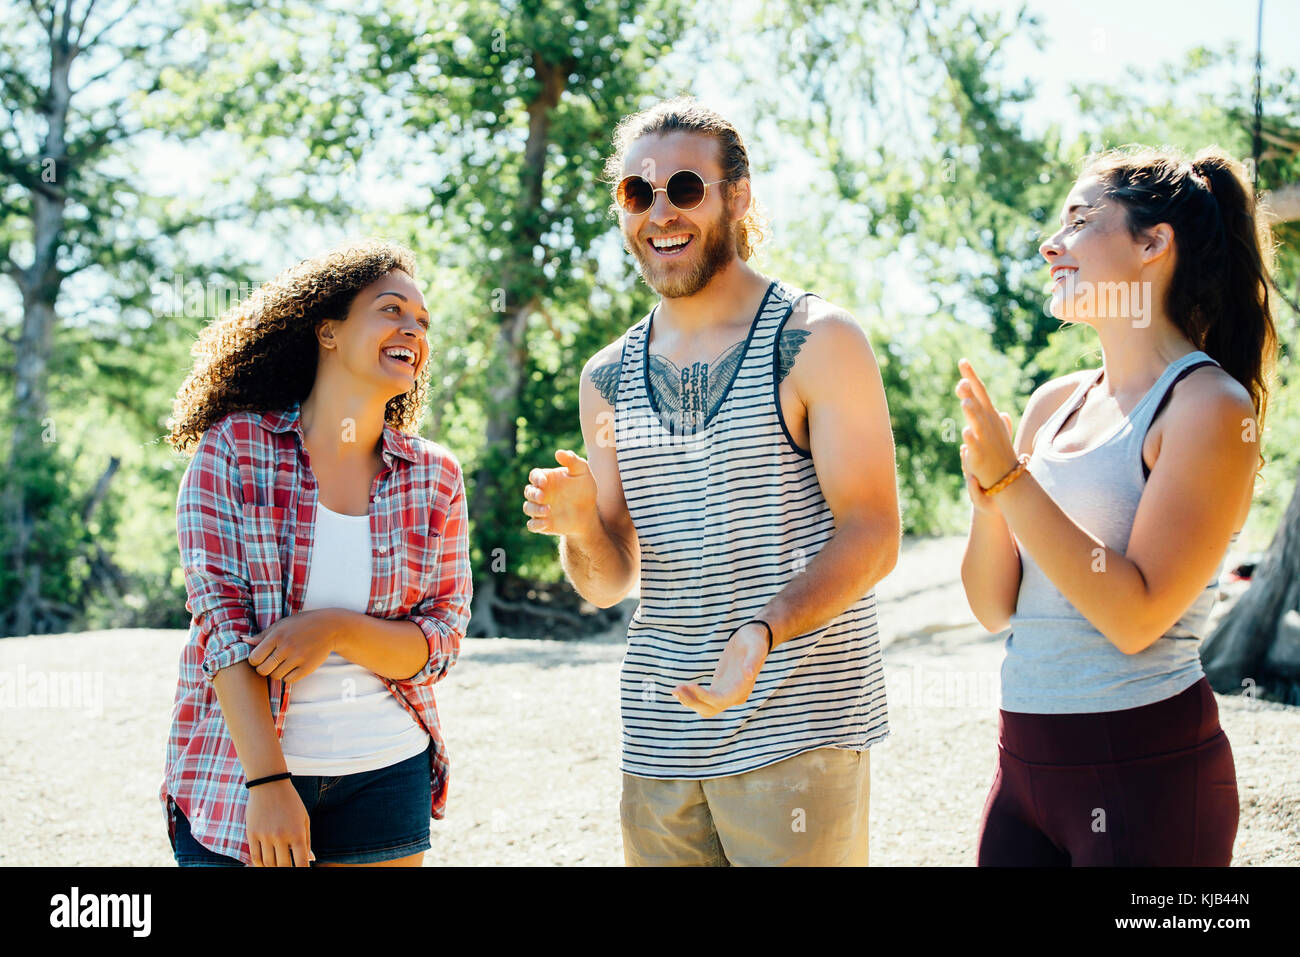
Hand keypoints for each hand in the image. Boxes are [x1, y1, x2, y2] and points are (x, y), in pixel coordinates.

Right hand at [246, 779, 312, 866]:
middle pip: (283, 866)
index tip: (303, 871)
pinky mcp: (252, 834)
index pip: (301, 862)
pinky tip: (265, 865)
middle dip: (287, 870)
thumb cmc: (291, 802)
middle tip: (289, 867)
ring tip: (278, 865)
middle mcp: (281, 836)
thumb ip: (307, 840)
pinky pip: (255, 857)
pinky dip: (260, 865)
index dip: (303, 870)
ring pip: (268, 864)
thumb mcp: (304, 818)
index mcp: (297, 833)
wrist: (269, 784)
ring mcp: (265, 836)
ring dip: (273, 868)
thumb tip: (311, 860)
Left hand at [248, 608, 337, 683]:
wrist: (330, 628)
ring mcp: (298, 658)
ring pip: (275, 676)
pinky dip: (288, 676)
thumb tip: (243, 640)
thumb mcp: (282, 624)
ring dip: (277, 672)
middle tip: (271, 662)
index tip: (261, 657)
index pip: (254, 658)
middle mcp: (286, 647)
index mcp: (276, 635)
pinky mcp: (308, 667)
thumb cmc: (302, 624)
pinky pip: (289, 680)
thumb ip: (263, 635)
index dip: (255, 660)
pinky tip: (293, 667)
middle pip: (262, 670)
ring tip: (284, 663)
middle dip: (264, 668)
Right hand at [523, 449, 599, 536]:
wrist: (589, 513)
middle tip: (542, 497)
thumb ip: (572, 460)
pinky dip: (536, 525)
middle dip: (533, 494)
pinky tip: (547, 523)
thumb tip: (558, 452)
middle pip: (528, 491)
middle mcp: (541, 493)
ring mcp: (540, 509)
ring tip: (548, 510)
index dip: (536, 478)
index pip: (534, 475)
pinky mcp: (543, 524)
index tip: (543, 482)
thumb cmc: (584, 490)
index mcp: (546, 479)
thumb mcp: (582, 472)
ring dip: (534, 509)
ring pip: (528, 508)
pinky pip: (532, 525)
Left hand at [673, 623, 769, 717]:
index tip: (690, 685)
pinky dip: (690, 697)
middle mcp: (735, 697)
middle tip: (676, 689)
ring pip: (704, 707)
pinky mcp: (718, 688)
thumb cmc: (755, 641)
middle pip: (710, 708)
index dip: (704, 697)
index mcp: (742, 690)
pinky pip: (702, 699)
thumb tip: (749, 675)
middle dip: (692, 701)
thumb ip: (753, 661)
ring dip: (689, 701)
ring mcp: (726, 694)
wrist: (753, 637)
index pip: (720, 701)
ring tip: (675, 690)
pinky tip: (679, 689)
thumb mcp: (756, 647)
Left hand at [955, 357, 1018, 493]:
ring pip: (977, 422)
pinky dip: (971, 438)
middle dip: (970, 389)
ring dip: (972, 411)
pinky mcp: (980, 455)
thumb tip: (1000, 412)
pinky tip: (966, 431)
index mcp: (990, 416)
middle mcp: (988, 425)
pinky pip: (974, 445)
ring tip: (964, 399)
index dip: (971, 376)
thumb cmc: (1001, 455)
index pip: (981, 392)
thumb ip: (999, 421)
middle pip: (978, 403)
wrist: (1007, 479)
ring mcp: (985, 439)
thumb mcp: (1000, 435)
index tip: (962, 361)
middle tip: (962, 375)